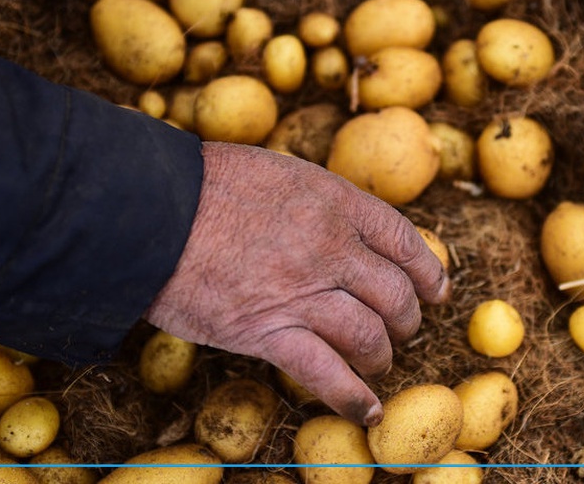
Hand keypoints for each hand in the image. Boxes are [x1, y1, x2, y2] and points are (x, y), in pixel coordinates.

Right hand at [145, 141, 449, 425]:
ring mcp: (301, 292)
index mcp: (336, 202)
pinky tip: (366, 411)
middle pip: (394, 295)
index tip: (435, 291)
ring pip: (369, 336)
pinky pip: (325, 374)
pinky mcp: (267, 333)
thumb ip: (316, 201)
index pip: (405, 241)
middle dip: (406, 320)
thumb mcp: (277, 173)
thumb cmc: (203, 184)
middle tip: (399, 331)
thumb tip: (339, 224)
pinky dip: (352, 398)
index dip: (428, 272)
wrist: (148, 210)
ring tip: (377, 365)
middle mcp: (330, 247)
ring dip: (381, 357)